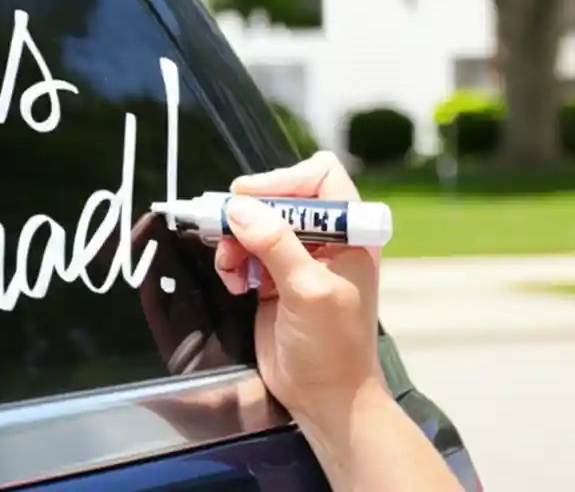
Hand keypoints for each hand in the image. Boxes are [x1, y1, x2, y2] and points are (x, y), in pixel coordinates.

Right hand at [214, 151, 385, 423]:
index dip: (284, 180)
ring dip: (234, 239)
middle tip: (224, 228)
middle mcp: (324, 239)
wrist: (325, 398)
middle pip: (279, 197)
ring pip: (255, 222)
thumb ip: (276, 244)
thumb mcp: (308, 291)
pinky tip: (234, 284)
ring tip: (229, 267)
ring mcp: (296, 258)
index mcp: (350, 234)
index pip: (320, 177)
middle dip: (249, 212)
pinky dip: (231, 261)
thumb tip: (238, 207)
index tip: (251, 198)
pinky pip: (243, 250)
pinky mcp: (272, 278)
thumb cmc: (332, 347)